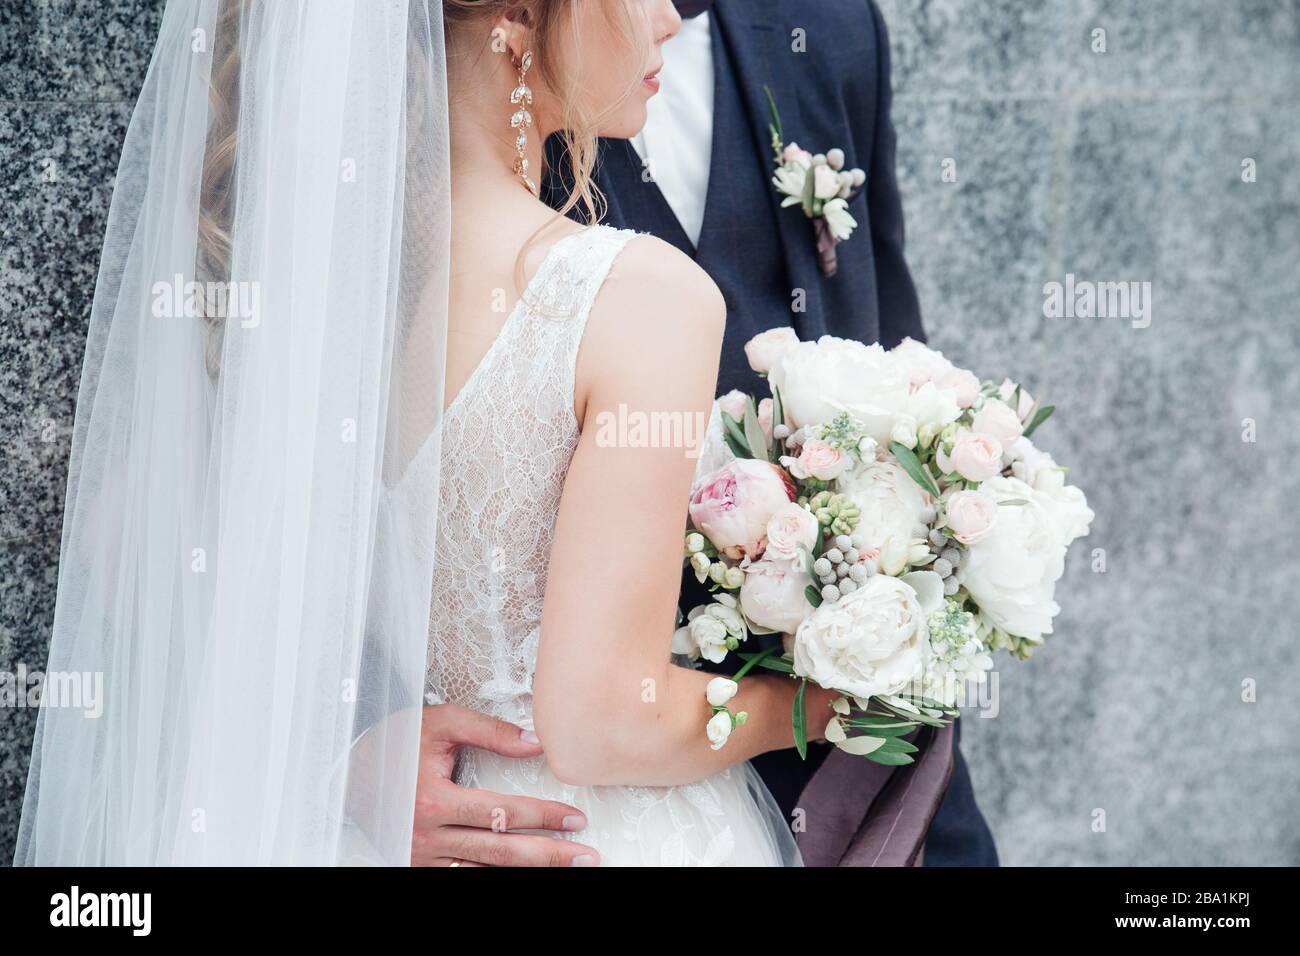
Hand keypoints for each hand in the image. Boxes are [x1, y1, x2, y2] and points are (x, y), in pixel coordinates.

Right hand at [411, 703, 599, 866]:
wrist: (347, 768)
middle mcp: (426, 834)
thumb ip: (490, 732)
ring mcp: (420, 855)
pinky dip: (493, 875)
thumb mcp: (442, 723)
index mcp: (433, 800)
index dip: (543, 816)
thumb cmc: (394, 742)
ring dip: (529, 871)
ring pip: (484, 870)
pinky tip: (520, 871)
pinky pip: (462, 876)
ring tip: (565, 866)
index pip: (502, 813)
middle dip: (549, 855)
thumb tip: (534, 744)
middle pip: (500, 852)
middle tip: (584, 855)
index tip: (574, 818)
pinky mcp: (416, 863)